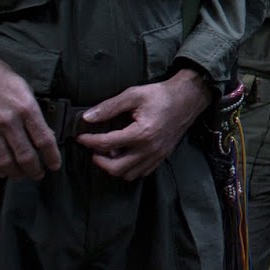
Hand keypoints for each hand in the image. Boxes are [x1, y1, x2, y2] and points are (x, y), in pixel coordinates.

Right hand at [0, 42, 60, 179]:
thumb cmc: (1, 77)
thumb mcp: (25, 90)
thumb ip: (34, 113)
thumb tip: (44, 135)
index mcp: (27, 108)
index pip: (44, 140)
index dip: (52, 157)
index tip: (54, 166)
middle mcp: (9, 121)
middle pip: (26, 156)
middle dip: (35, 170)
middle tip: (39, 174)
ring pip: (6, 161)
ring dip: (16, 173)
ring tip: (23, 175)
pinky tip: (4, 171)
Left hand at [77, 69, 211, 180]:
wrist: (189, 98)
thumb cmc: (162, 95)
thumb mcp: (133, 95)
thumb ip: (109, 107)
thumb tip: (87, 117)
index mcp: (142, 133)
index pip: (107, 143)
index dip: (89, 141)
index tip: (81, 137)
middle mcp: (149, 149)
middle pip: (116, 168)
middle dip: (99, 161)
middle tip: (93, 150)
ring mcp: (157, 155)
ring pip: (128, 174)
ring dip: (114, 167)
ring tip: (109, 153)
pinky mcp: (162, 156)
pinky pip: (141, 172)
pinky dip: (129, 169)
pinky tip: (125, 155)